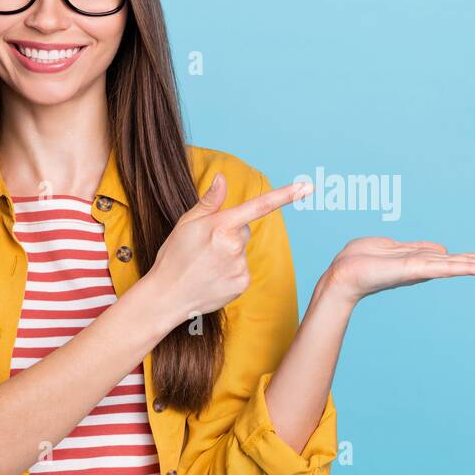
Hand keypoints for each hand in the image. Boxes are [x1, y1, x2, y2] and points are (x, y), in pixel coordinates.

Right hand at [143, 173, 312, 324]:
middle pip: (243, 230)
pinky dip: (231, 271)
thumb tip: (222, 178)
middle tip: (205, 248)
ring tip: (206, 264)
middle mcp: (234, 245)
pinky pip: (242, 269)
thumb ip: (209, 201)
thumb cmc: (173, 256)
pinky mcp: (242, 283)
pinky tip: (213, 276)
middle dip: (229, 234)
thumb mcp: (186, 224)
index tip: (307, 187)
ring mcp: (240, 266)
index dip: (285, 196)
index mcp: (220, 225)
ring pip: (242, 251)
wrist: (167, 296)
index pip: (258, 206)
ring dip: (229, 254)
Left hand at [324, 237, 474, 304]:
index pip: (466, 258)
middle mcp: (432, 267)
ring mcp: (425, 269)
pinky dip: (466, 268)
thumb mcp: (396, 248)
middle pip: (473, 262)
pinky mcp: (414, 270)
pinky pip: (445, 268)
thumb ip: (420, 248)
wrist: (341, 274)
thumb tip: (443, 250)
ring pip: (465, 265)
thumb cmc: (363, 260)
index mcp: (429, 260)